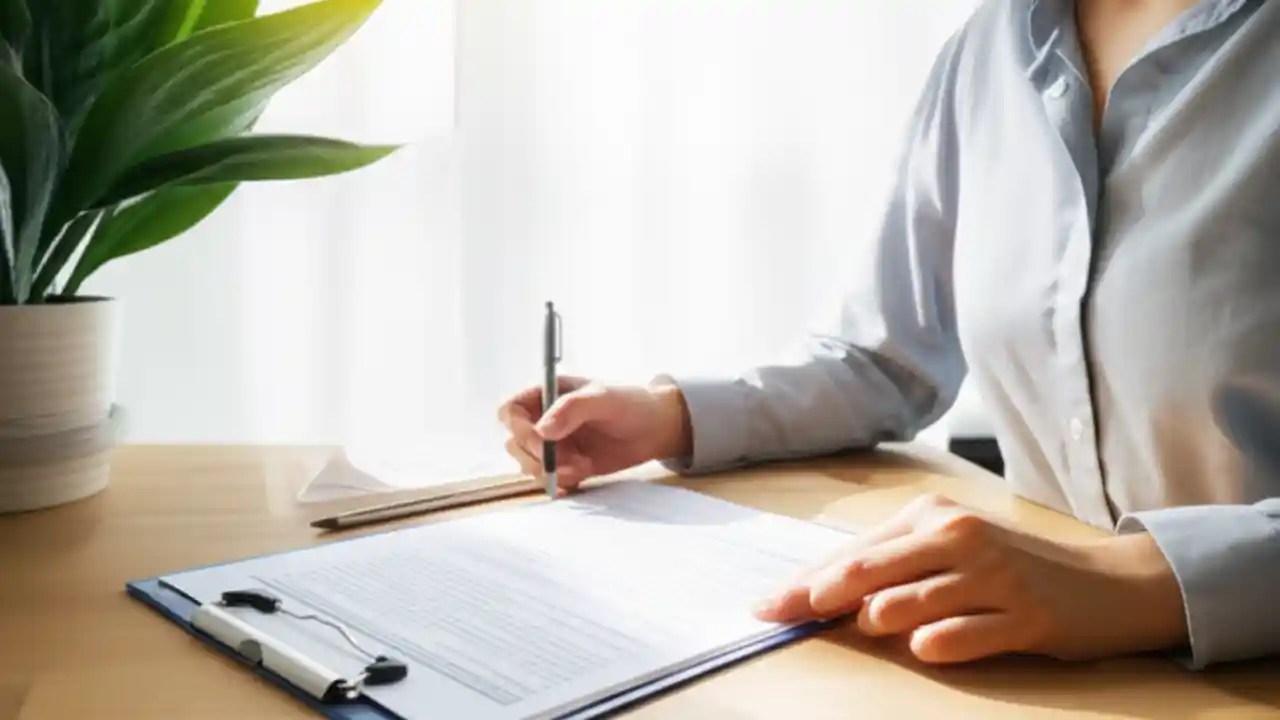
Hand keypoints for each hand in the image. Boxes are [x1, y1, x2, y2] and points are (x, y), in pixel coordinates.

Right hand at [497, 377, 691, 492]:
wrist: (656, 428)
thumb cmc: (630, 403)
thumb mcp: (602, 399)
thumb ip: (572, 409)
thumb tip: (541, 430)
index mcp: (547, 395)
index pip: (511, 411)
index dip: (518, 428)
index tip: (541, 442)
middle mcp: (544, 420)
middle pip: (515, 443)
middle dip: (538, 456)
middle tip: (569, 460)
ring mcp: (554, 445)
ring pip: (528, 464)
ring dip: (551, 471)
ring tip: (582, 466)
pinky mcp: (566, 465)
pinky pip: (548, 480)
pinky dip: (560, 483)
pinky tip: (581, 478)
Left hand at [754, 493, 1187, 663]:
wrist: (1108, 583)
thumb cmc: (1012, 564)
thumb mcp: (952, 547)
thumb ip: (893, 564)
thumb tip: (819, 593)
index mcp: (933, 516)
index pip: (853, 553)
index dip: (802, 583)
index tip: (764, 606)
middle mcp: (959, 538)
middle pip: (868, 571)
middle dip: (816, 598)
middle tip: (782, 619)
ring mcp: (993, 577)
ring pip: (909, 601)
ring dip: (875, 618)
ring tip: (869, 626)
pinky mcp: (1025, 616)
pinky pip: (963, 634)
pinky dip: (935, 642)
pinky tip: (921, 646)